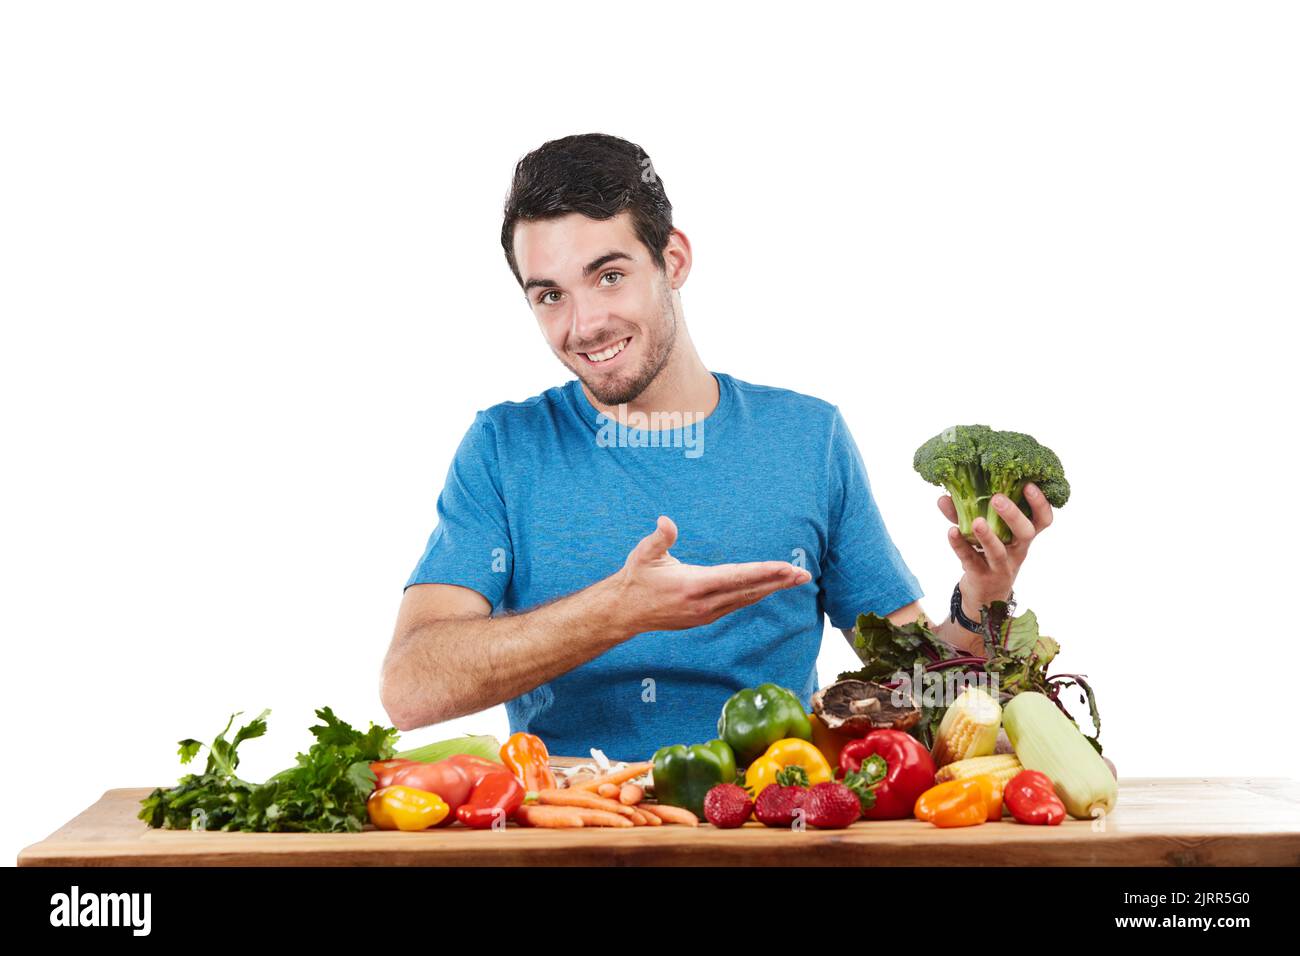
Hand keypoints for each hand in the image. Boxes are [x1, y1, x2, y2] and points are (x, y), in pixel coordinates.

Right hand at [610, 516, 810, 634]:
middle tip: (804, 574)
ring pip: (746, 599)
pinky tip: (768, 589)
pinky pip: (737, 604)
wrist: (624, 612)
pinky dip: (755, 595)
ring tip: (794, 579)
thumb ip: (659, 538)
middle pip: (749, 590)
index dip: (764, 571)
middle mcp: (704, 603)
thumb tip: (666, 521)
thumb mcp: (643, 554)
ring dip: (771, 589)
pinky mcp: (705, 617)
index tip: (786, 567)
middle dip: (778, 582)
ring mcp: (706, 613)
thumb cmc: (636, 578)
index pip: (737, 577)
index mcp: (694, 585)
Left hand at [939, 482, 1053, 618]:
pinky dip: (960, 546)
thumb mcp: (982, 532)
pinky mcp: (982, 576)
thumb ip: (965, 513)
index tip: (1029, 485)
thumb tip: (943, 497)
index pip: (1042, 519)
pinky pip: (971, 560)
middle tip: (997, 498)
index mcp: (1023, 536)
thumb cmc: (987, 555)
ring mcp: (1001, 566)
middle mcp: (1017, 550)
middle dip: (1013, 515)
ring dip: (987, 535)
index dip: (1040, 503)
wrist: (985, 597)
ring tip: (976, 521)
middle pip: (1025, 533)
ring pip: (998, 551)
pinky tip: (952, 532)